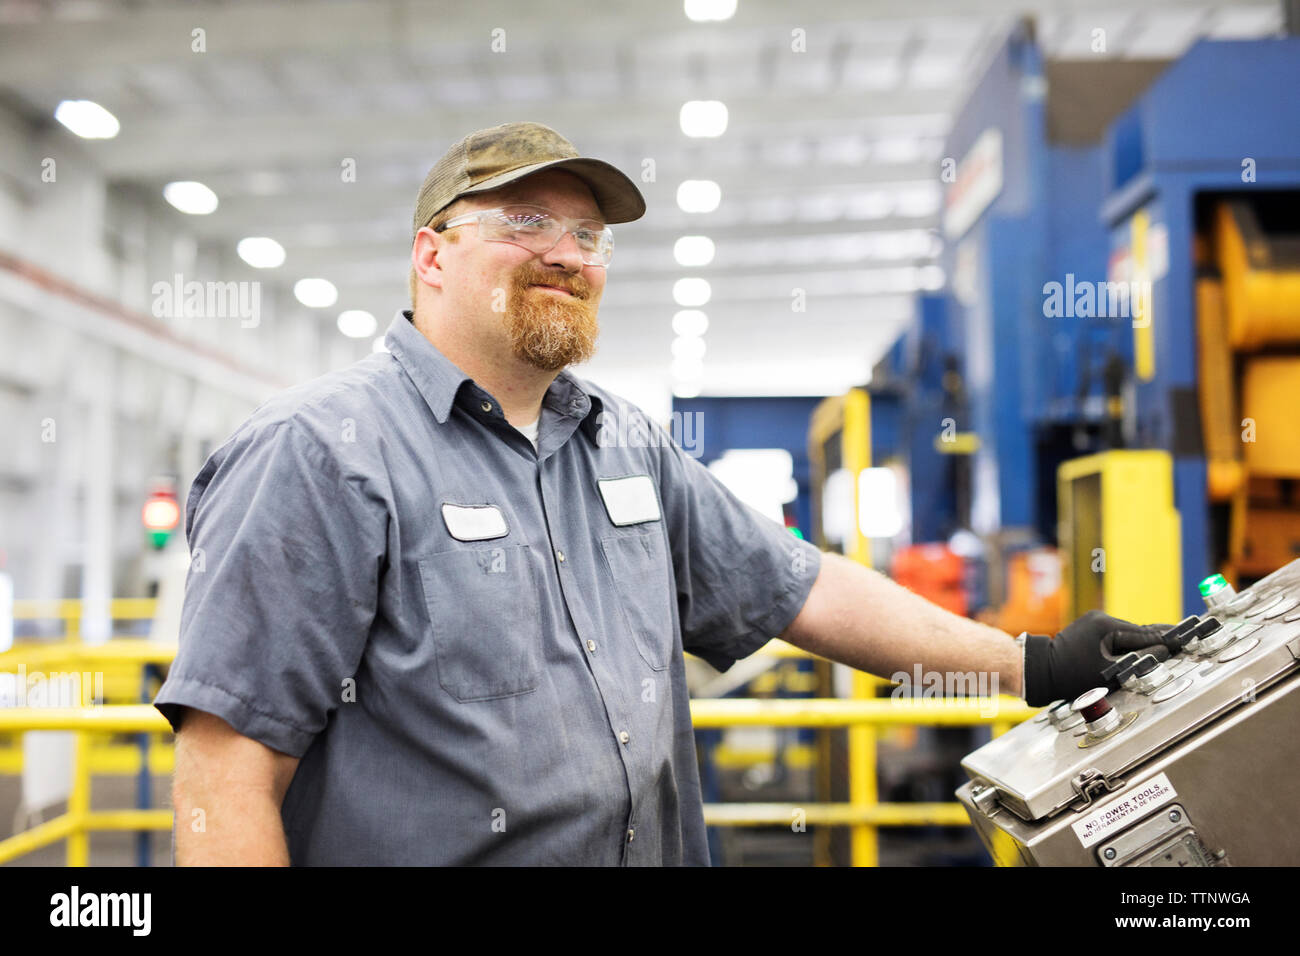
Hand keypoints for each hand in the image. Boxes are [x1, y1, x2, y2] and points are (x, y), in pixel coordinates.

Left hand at [1022, 610, 1171, 705]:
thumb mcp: (1108, 672)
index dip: (1165, 638)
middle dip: (1158, 636)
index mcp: (1106, 627)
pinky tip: (1140, 646)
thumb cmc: (1070, 675)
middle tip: (1182, 635)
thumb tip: (1161, 651)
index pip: (1144, 635)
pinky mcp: (1089, 628)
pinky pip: (1115, 635)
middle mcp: (1101, 619)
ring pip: (1127, 634)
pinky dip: (1128, 642)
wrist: (1039, 670)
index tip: (1184, 638)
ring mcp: (1094, 622)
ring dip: (1142, 640)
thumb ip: (1137, 660)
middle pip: (1137, 631)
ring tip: (1167, 640)